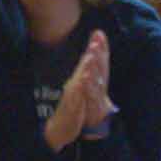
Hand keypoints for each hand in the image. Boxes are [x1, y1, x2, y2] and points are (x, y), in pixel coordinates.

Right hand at [47, 30, 112, 149]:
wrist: (59, 127)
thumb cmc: (73, 108)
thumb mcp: (82, 91)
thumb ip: (87, 77)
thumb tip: (92, 65)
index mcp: (81, 79)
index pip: (90, 62)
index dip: (97, 48)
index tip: (100, 33)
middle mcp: (76, 83)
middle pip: (86, 65)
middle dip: (93, 51)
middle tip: (97, 36)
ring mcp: (73, 93)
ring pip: (81, 76)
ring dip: (87, 65)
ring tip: (92, 53)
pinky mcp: (71, 104)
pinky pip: (76, 94)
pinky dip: (80, 85)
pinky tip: (84, 78)